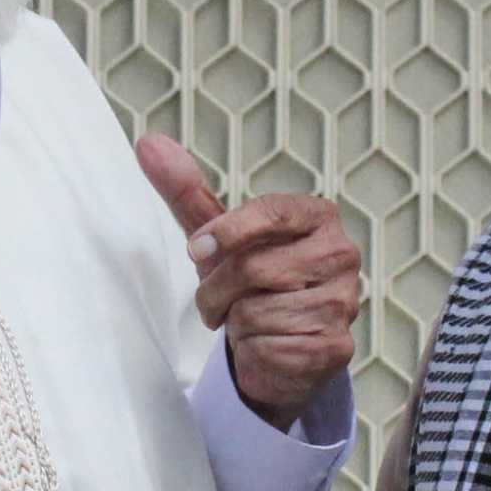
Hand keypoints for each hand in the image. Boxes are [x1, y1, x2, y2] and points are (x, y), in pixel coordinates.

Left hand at [135, 133, 360, 428]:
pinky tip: (264, 343)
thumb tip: (148, 142)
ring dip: (232, 322)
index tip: (195, 250)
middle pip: (253, 267)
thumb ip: (186, 191)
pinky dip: (251, 347)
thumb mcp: (217, 235)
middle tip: (218, 300)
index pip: (272, 211)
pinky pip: (268, 344)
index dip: (226, 232)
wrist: (277, 346)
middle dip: (216, 290)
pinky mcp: (335, 345)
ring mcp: (342, 301)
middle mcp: (341, 254)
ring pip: (256, 312)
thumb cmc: (248, 283)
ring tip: (246, 321)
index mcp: (318, 217)